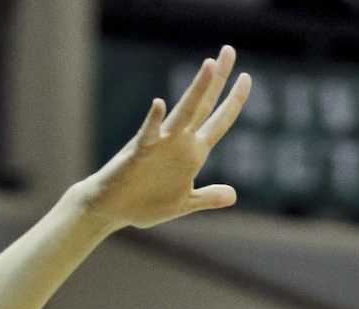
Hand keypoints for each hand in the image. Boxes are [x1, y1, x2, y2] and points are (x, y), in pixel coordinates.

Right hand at [78, 46, 250, 231]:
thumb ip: (207, 197)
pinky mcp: (140, 153)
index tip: (246, 77)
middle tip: (229, 49)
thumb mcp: (184, 203)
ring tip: (210, 65)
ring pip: (183, 114)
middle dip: (218, 79)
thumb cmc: (145, 203)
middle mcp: (179, 142)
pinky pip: (147, 134)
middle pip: (203, 105)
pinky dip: (153, 120)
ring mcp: (160, 145)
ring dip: (197, 90)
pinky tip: (159, 104)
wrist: (112, 209)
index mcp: (193, 153)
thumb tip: (233, 196)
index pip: (218, 121)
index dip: (234, 101)